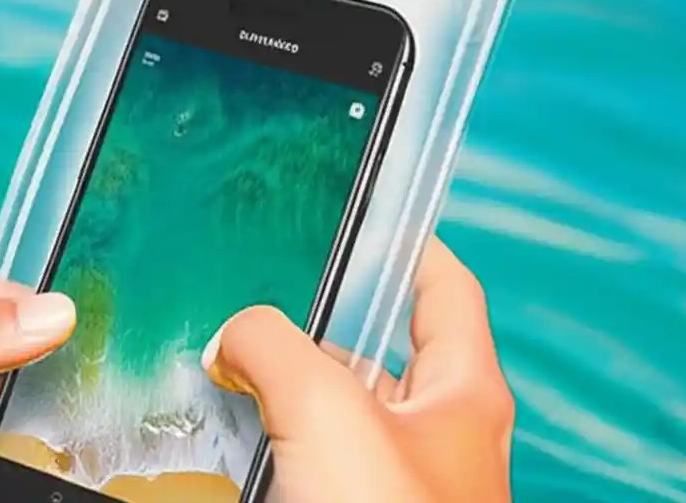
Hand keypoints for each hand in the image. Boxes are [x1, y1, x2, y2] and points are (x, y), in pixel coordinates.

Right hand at [201, 239, 513, 502]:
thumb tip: (235, 337)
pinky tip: (224, 432)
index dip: (410, 243)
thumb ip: (275, 344)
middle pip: (373, 348)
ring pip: (329, 409)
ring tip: (222, 358)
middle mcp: (433, 436)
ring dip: (281, 386)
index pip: (445, 289)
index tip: (366, 210)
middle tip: (257, 287)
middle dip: (315, 319)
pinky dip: (266, 440)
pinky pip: (302, 459)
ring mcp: (389, 481)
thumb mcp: (329, 407)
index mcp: (463, 393)